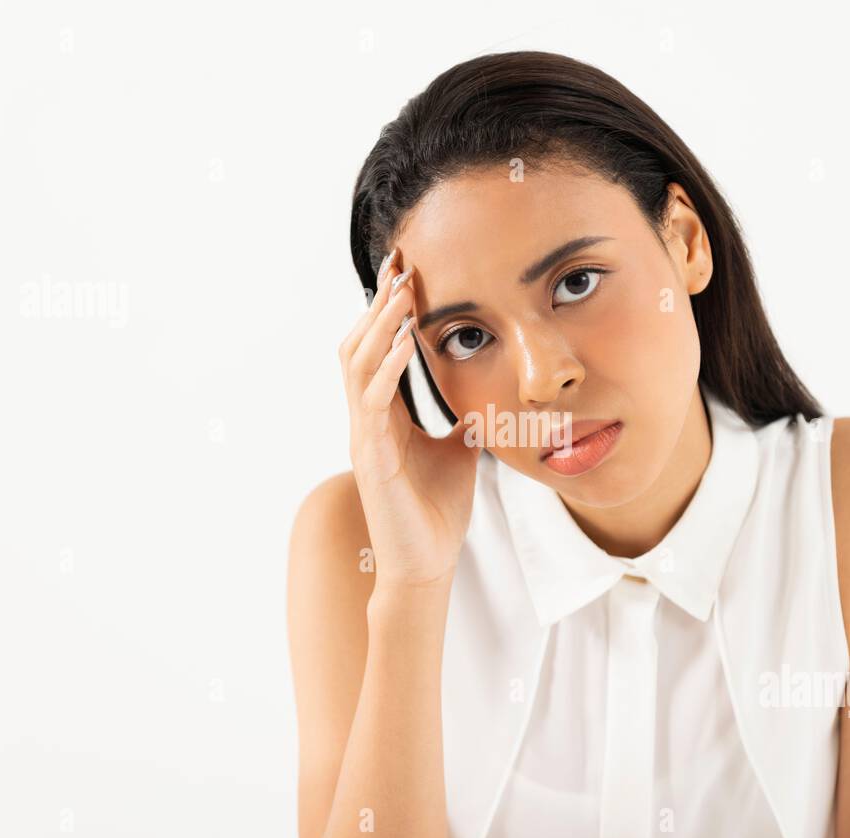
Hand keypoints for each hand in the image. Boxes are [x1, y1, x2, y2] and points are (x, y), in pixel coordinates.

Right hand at [337, 247, 480, 589]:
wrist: (428, 561)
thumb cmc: (437, 508)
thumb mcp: (460, 449)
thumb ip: (465, 417)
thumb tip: (491, 390)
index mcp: (385, 414)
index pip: (379, 348)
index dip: (389, 309)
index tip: (406, 270)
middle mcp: (366, 419)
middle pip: (359, 344)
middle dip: (378, 303)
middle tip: (399, 264)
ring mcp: (364, 437)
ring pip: (358, 365)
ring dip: (380, 325)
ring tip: (402, 292)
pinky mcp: (371, 458)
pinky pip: (373, 402)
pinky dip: (387, 368)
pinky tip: (405, 343)